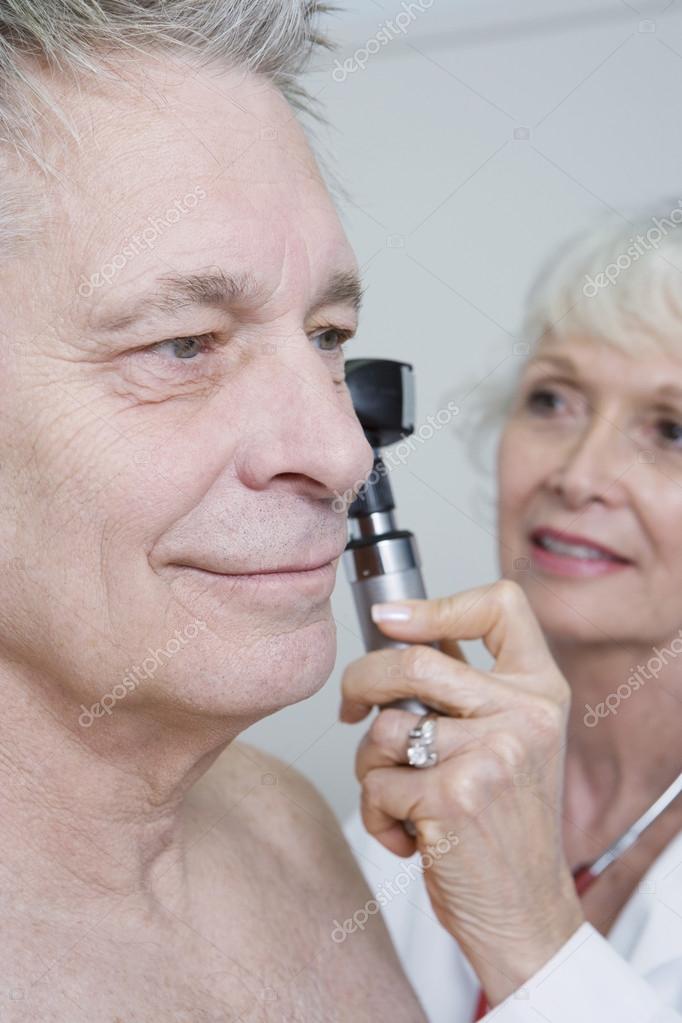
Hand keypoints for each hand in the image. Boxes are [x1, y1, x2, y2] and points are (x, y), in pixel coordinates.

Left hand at [340, 580, 584, 1004]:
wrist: (525, 912)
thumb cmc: (503, 825)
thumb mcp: (511, 743)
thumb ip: (468, 689)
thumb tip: (396, 630)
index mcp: (542, 691)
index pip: (501, 605)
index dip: (437, 603)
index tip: (390, 619)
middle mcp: (526, 714)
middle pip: (413, 661)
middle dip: (361, 681)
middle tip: (350, 706)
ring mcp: (494, 754)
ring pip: (384, 728)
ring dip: (371, 766)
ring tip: (400, 795)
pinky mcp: (456, 797)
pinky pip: (378, 782)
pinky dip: (376, 813)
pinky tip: (410, 834)